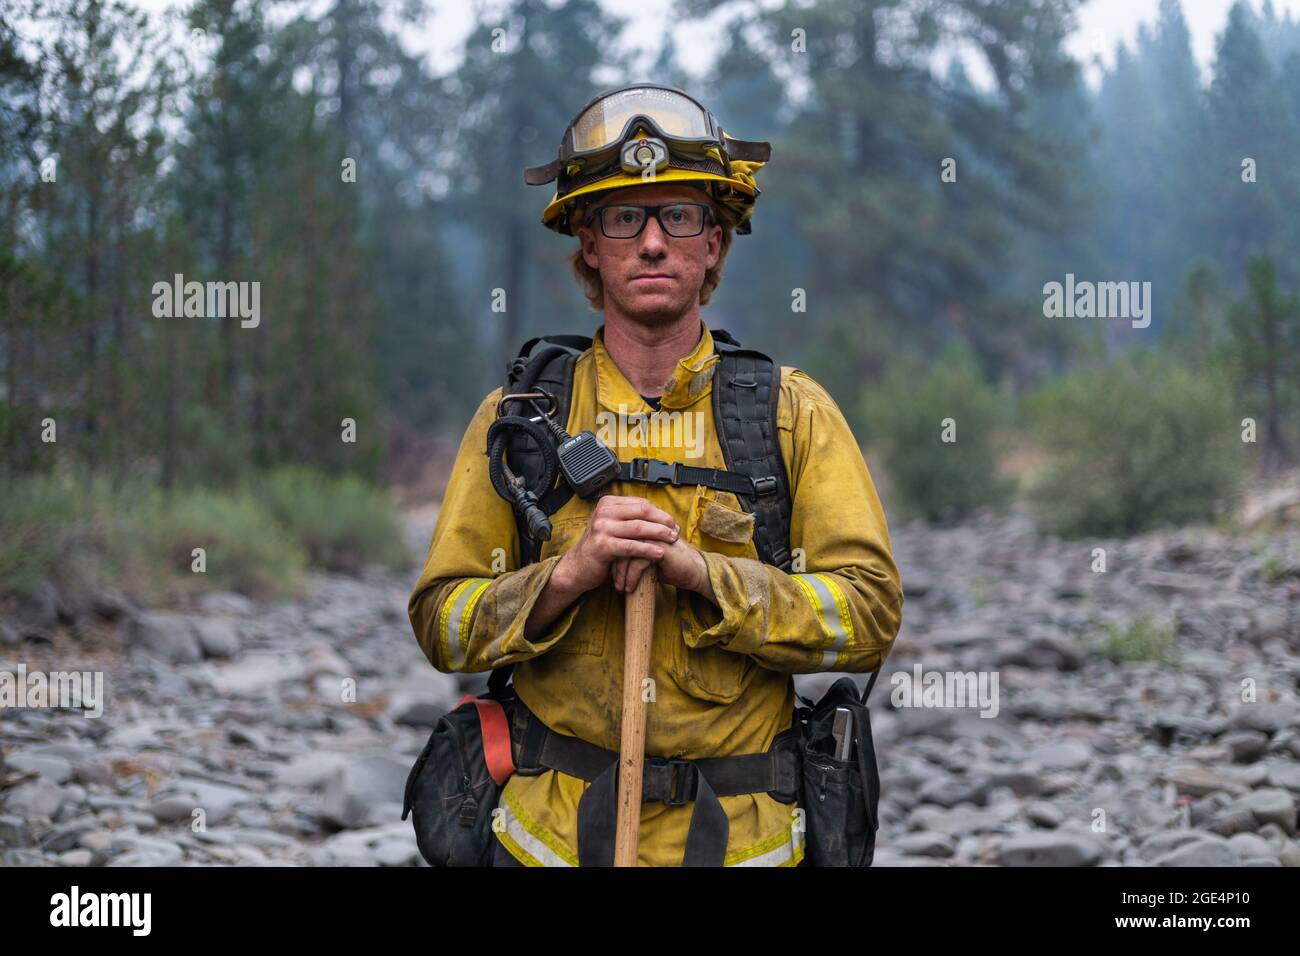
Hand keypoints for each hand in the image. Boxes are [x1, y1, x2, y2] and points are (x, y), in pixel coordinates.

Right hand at [554, 495, 678, 595]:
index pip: (641, 503)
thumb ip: (629, 518)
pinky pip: (631, 546)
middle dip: (663, 521)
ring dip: (659, 534)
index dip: (660, 512)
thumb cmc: (600, 548)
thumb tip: (657, 513)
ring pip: (639, 528)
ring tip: (672, 540)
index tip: (671, 522)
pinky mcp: (603, 546)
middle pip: (642, 512)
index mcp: (608, 503)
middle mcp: (604, 512)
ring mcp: (602, 528)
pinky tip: (660, 553)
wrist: (578, 567)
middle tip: (676, 530)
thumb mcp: (612, 526)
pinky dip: (648, 549)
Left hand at [612, 534, 707, 594]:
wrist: (694, 571)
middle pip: (620, 543)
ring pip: (627, 552)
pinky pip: (638, 562)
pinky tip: (630, 588)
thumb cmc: (670, 566)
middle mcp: (648, 527)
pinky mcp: (660, 547)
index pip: (619, 536)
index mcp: (644, 526)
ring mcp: (654, 535)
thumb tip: (610, 562)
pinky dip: (632, 577)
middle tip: (612, 582)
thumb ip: (632, 554)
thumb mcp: (647, 558)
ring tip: (620, 588)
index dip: (613, 555)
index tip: (608, 573)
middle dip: (614, 565)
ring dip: (621, 573)